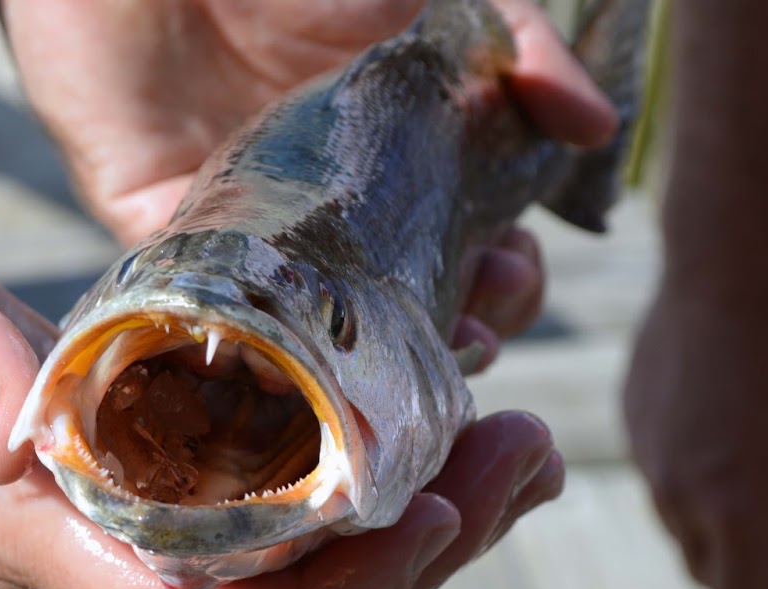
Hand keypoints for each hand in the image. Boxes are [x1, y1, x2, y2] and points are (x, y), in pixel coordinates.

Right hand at [0, 118, 563, 588]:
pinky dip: (349, 464)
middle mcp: (81, 540)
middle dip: (415, 560)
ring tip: (513, 440)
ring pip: (284, 561)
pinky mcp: (115, 445)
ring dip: (407, 518)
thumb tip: (22, 439)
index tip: (440, 517)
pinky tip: (412, 405)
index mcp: (27, 534)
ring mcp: (101, 501)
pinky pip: (257, 489)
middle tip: (529, 458)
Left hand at [2, 0, 616, 355]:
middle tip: (469, 323)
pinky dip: (270, 354)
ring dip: (378, 366)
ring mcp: (257, 238)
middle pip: (410, 317)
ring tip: (409, 349)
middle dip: (456, 335)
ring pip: (327, 342)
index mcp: (397, 170)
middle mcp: (333, 220)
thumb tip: (595, 128)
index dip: (501, 280)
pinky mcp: (172, 245)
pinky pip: (224, 326)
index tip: (510, 270)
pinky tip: (310, 357)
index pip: (469, 255)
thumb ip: (517, 44)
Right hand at [624, 280, 767, 588]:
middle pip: (706, 574)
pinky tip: (732, 438)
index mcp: (732, 510)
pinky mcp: (632, 427)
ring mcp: (645, 461)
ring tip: (767, 491)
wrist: (726, 271)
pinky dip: (696, 486)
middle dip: (753, 578)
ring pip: (680, 528)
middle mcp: (675, 497)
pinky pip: (660, 478)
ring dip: (723, 532)